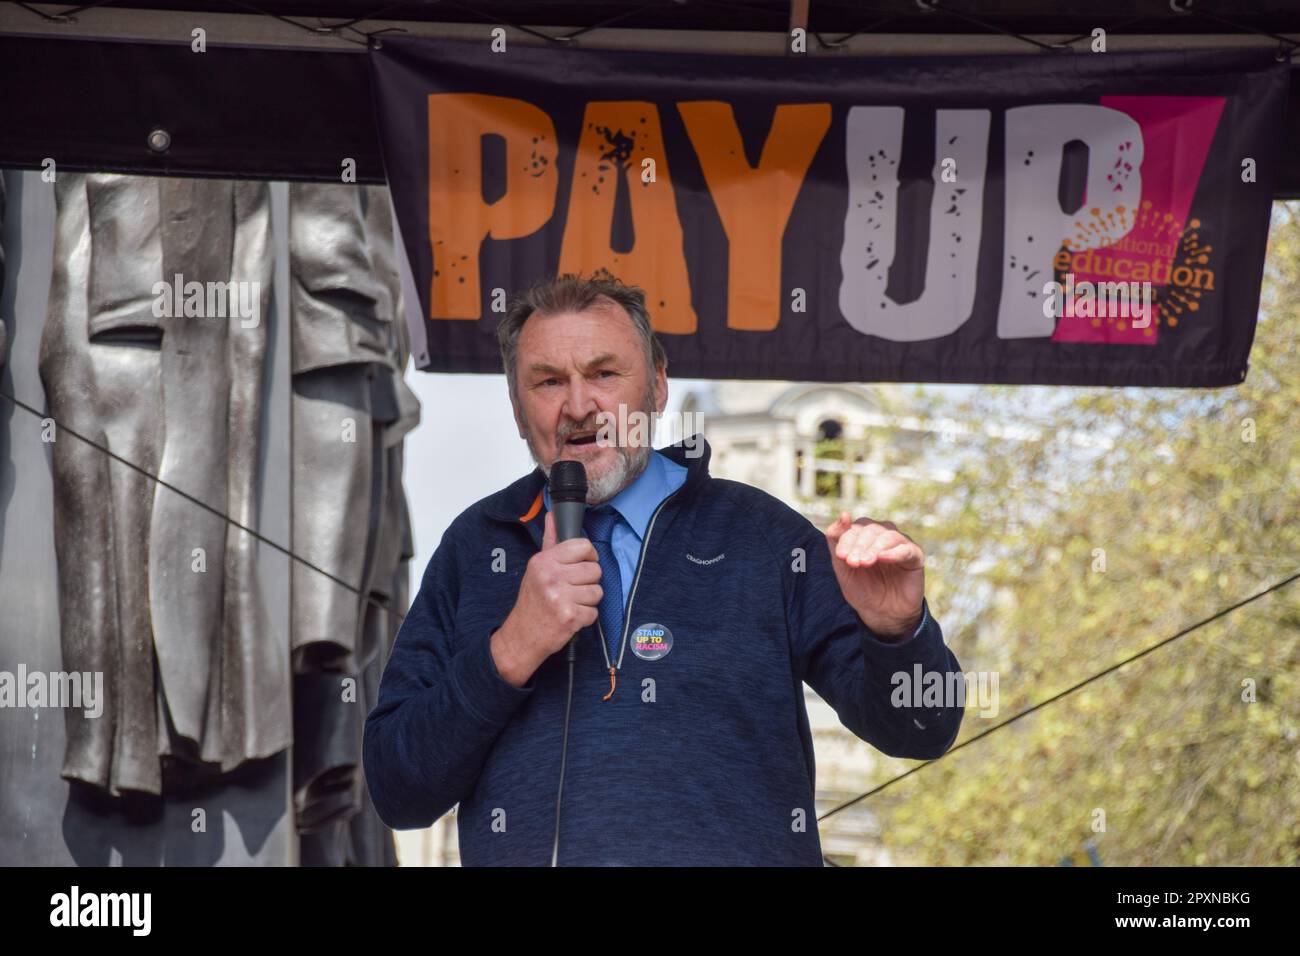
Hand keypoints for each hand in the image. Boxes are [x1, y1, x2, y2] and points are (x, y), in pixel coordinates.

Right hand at [491, 509, 603, 685]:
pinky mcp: (570, 617)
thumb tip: (552, 515)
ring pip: (597, 592)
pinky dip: (585, 617)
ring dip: (588, 601)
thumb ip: (550, 541)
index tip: (581, 565)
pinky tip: (570, 616)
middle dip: (588, 582)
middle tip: (572, 589)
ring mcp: (561, 598)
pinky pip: (594, 612)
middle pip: (595, 570)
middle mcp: (551, 577)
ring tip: (570, 603)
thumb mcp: (537, 568)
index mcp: (544, 561)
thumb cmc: (532, 600)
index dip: (588, 556)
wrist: (522, 635)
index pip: (583, 546)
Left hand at [825, 511, 924, 640]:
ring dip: (874, 548)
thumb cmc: (862, 588)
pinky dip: (894, 552)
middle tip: (853, 563)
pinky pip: (906, 549)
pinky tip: (882, 559)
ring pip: (888, 536)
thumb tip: (843, 514)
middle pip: (870, 529)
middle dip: (859, 545)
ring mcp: (900, 544)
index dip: (846, 539)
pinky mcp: (915, 556)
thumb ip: (836, 540)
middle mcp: (883, 535)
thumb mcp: (842, 566)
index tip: (840, 556)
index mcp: (865, 535)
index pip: (855, 528)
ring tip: (865, 563)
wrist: (881, 614)